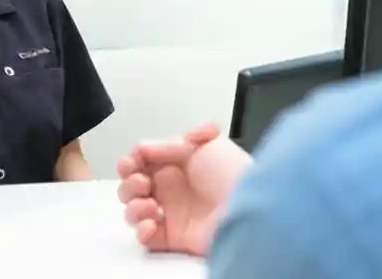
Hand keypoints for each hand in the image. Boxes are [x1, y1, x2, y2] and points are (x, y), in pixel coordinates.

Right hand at [116, 122, 252, 256]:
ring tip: (151, 205)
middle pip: (132, 186)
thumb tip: (144, 148)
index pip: (142, 161)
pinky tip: (154, 222)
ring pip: (134, 211)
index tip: (131, 163)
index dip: (131, 161)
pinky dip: (142, 230)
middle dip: (129, 184)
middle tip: (142, 183)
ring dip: (134, 207)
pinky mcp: (173, 237)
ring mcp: (172, 213)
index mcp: (179, 163)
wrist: (252, 209)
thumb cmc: (234, 174)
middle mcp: (173, 189)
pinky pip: (146, 237)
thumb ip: (169, 143)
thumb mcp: (203, 144)